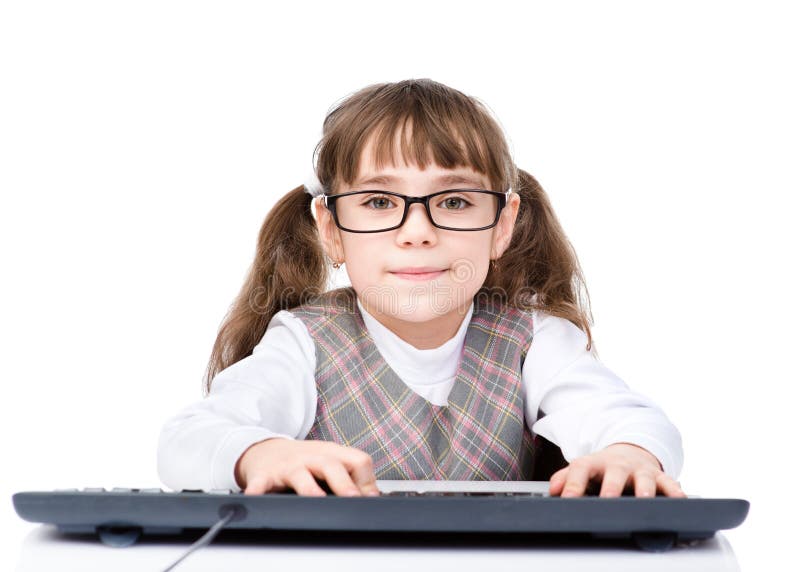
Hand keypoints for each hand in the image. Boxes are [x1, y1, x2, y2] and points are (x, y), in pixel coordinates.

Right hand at [234, 437, 380, 496]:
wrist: (265, 450)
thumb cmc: (302, 460)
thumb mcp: (328, 461)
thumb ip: (350, 476)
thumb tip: (374, 498)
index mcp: (331, 454)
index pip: (357, 460)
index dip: (367, 480)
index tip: (370, 500)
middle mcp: (311, 457)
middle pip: (331, 465)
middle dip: (343, 483)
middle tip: (353, 499)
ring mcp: (287, 466)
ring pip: (300, 475)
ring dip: (309, 488)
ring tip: (317, 499)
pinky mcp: (264, 475)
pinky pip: (260, 484)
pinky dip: (257, 491)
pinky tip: (255, 498)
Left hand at [548, 442, 686, 497]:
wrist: (630, 450)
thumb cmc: (604, 466)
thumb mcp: (584, 468)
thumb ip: (565, 478)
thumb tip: (553, 491)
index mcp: (595, 463)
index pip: (581, 469)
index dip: (573, 484)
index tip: (567, 499)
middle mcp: (618, 465)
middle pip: (614, 474)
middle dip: (612, 487)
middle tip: (608, 500)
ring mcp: (639, 470)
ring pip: (644, 479)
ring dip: (644, 490)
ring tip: (644, 501)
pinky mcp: (658, 475)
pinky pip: (668, 482)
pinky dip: (675, 490)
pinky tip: (679, 499)